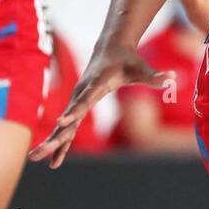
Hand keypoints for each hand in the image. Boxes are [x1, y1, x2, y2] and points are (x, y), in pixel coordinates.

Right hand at [28, 41, 172, 167]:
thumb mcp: (142, 68)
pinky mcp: (77, 104)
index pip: (86, 98)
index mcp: (97, 83)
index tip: (63, 121)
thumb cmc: (128, 60)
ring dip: (51, 142)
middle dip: (56, 134)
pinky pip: (68, 127)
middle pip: (69, 116)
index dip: (75, 109)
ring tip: (35, 158)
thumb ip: (155, 76)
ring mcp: (77, 99)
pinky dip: (60, 141)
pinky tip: (52, 159)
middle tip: (41, 150)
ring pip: (64, 124)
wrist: (110, 49)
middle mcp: (83, 92)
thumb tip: (173, 78)